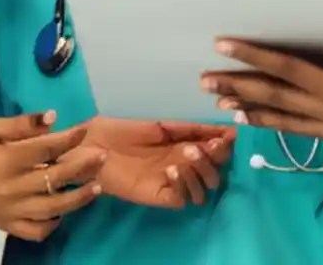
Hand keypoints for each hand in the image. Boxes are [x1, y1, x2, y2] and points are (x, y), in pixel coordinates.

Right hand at [0, 112, 105, 241]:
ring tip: (96, 186)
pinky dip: (53, 223)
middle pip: (56, 178)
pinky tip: (63, 210)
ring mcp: (9, 211)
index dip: (70, 138)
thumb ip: (21, 124)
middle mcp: (10, 188)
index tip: (86, 128)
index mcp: (5, 160)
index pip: (48, 149)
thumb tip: (53, 117)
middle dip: (83, 166)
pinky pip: (36, 231)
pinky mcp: (5, 225)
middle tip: (102, 156)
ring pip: (53, 209)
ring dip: (78, 198)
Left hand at [81, 117, 235, 207]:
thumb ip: (189, 128)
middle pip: (215, 172)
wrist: (92, 143)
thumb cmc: (121, 129)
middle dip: (216, 158)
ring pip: (203, 189)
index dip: (225, 145)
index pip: (216, 151)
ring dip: (201, 171)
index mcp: (185, 146)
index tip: (230, 134)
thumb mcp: (160, 123)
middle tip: (207, 146)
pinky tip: (173, 169)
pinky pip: (181, 199)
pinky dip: (183, 185)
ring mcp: (171, 183)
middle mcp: (183, 166)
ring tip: (188, 154)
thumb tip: (224, 128)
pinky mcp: (158, 196)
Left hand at [201, 42, 322, 145]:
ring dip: (251, 110)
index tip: (224, 44)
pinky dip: (277, 124)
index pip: (288, 69)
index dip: (253, 56)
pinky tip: (258, 120)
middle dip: (239, 87)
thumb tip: (308, 48)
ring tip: (220, 102)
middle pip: (278, 99)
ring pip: (286, 120)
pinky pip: (305, 131)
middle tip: (205, 79)